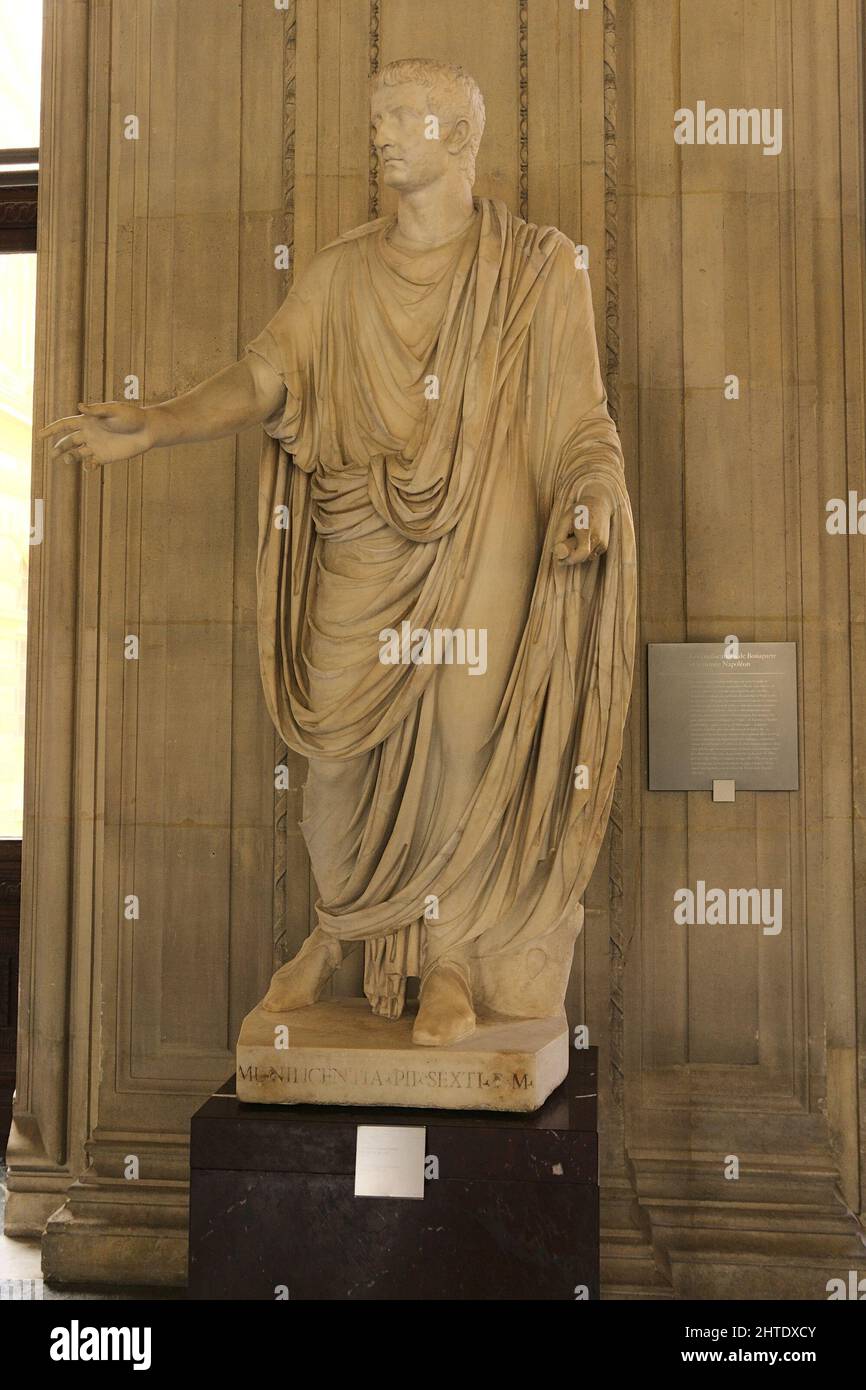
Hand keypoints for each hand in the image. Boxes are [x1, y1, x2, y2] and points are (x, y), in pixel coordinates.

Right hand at [39, 401, 153, 470]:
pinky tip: (89, 467)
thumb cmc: (132, 416)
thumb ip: (97, 411)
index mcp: (88, 420)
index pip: (65, 425)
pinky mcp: (105, 457)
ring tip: (68, 460)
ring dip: (70, 457)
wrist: (148, 430)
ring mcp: (97, 446)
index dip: (52, 430)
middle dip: (59, 447)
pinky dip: (87, 467)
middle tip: (53, 455)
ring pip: (77, 453)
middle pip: (68, 441)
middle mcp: (90, 433)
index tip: (39, 436)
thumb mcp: (114, 410)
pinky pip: (91, 463)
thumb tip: (79, 406)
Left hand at [553, 491, 613, 565]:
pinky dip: (584, 550)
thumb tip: (555, 552)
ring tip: (576, 536)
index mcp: (587, 530)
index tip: (560, 560)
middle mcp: (597, 539)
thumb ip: (559, 536)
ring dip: (577, 552)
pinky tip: (584, 537)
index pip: (581, 553)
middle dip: (570, 556)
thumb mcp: (565, 518)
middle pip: (580, 557)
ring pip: (585, 557)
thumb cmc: (579, 510)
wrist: (599, 503)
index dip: (569, 560)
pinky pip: (590, 555)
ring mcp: (602, 544)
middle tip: (564, 545)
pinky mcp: (604, 546)